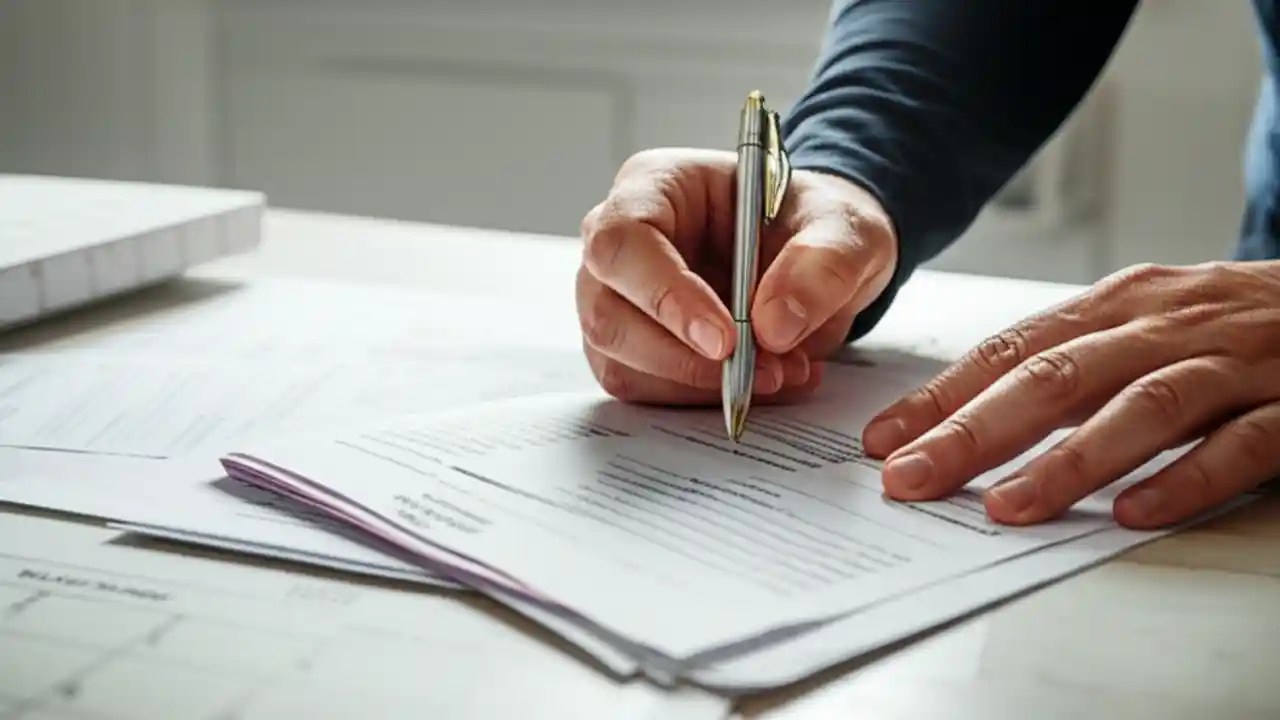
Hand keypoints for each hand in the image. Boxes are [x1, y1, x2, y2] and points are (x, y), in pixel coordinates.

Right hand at [576, 148, 895, 404]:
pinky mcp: (634, 347)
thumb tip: (775, 327)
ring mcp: (620, 299)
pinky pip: (645, 389)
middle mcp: (622, 245)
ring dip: (697, 385)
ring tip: (777, 374)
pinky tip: (760, 382)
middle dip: (684, 358)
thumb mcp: (845, 227)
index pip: (623, 242)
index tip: (726, 340)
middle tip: (762, 372)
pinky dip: (702, 398)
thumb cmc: (814, 223)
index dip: (664, 295)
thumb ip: (821, 264)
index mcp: (656, 186)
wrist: (819, 258)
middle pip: (607, 313)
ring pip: (621, 361)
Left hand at [864, 261, 1279, 528]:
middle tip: (912, 478)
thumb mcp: (1140, 326)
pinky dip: (1184, 478)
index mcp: (1116, 306)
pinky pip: (1239, 443)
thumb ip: (1068, 363)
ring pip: (1140, 406)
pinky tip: (1134, 513)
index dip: (942, 396)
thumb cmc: (1227, 325)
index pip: (1010, 350)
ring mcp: (1231, 362)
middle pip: (1056, 375)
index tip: (882, 441)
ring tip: (1005, 506)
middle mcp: (1164, 325)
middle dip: (974, 429)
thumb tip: (967, 417)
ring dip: (1067, 459)